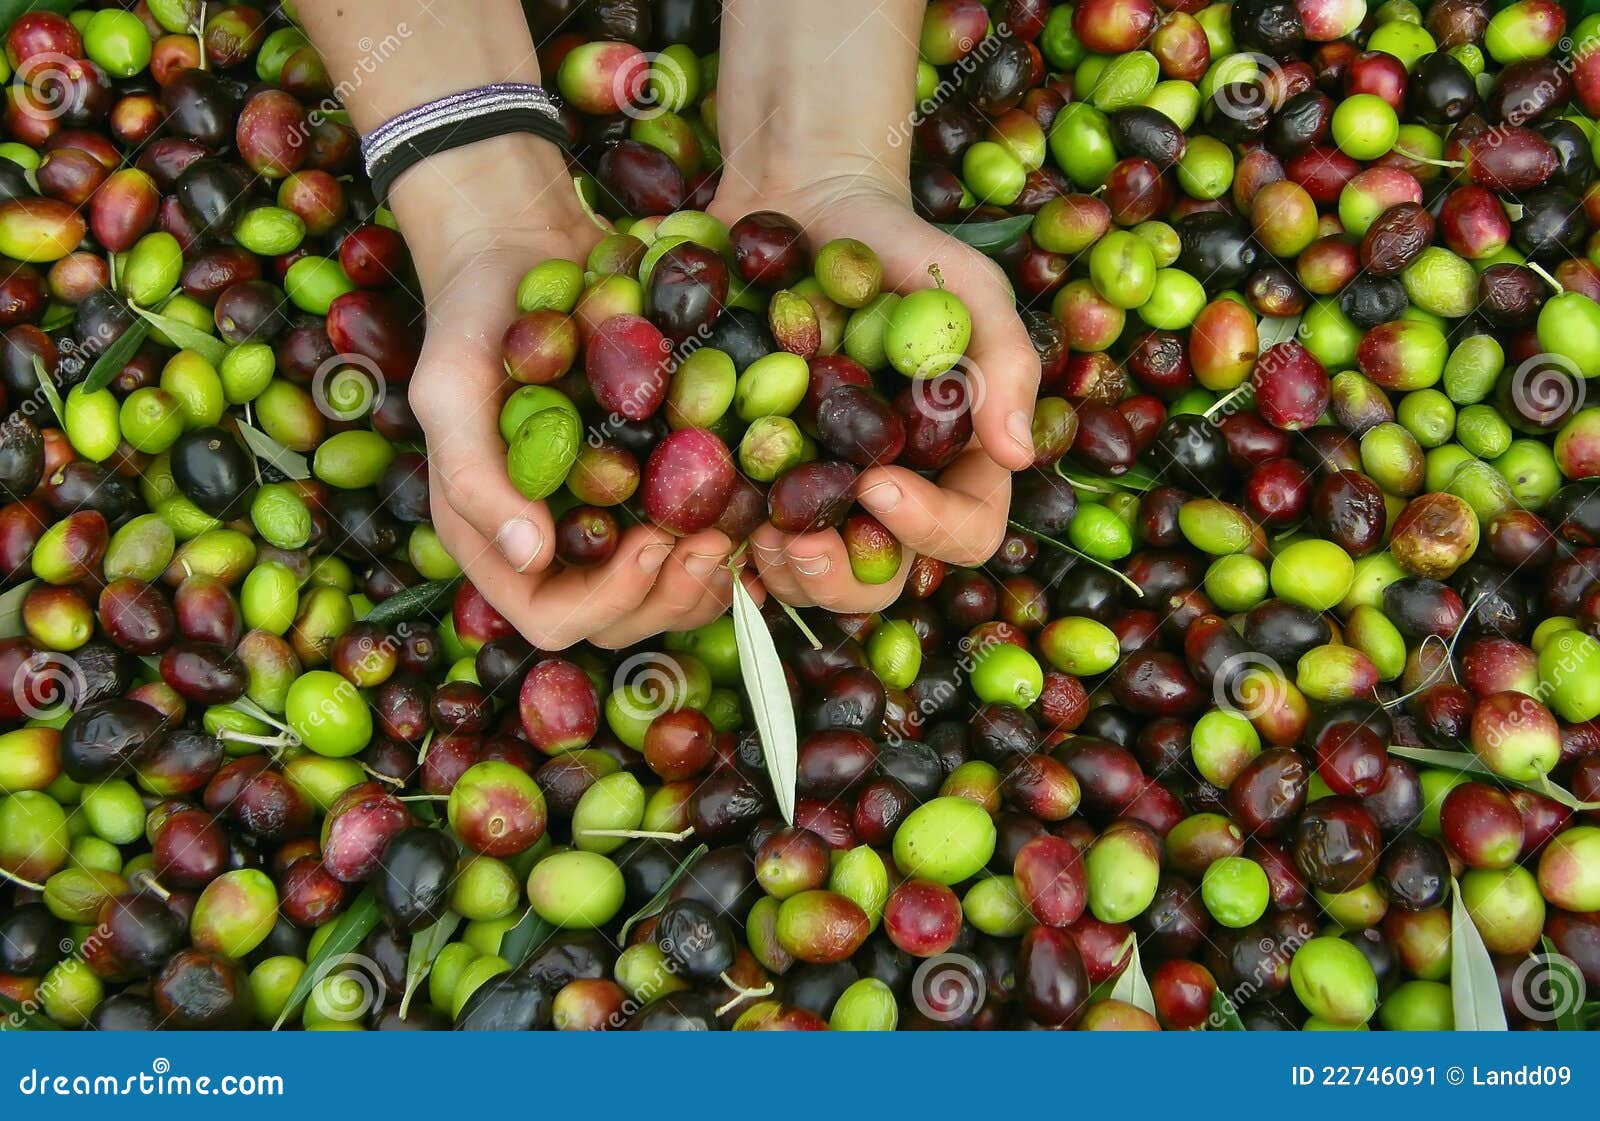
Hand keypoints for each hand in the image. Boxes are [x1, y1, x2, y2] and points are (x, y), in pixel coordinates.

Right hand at [402, 137, 742, 648]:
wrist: (521, 245)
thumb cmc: (472, 317)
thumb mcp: (450, 387)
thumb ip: (473, 474)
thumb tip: (530, 554)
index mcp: (497, 538)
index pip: (549, 618)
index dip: (604, 601)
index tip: (647, 545)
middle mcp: (556, 544)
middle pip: (619, 622)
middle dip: (669, 595)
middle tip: (713, 542)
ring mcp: (609, 517)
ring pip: (666, 595)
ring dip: (707, 579)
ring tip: (738, 530)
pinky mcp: (655, 484)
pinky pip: (696, 541)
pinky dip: (730, 543)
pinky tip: (762, 522)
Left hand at [710, 171, 1040, 611]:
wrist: (800, 203)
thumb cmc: (895, 245)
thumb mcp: (966, 287)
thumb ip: (1004, 362)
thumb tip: (1017, 453)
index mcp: (949, 463)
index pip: (965, 532)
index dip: (928, 527)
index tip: (878, 482)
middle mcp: (885, 492)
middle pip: (881, 581)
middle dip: (841, 577)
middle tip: (797, 541)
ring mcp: (816, 492)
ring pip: (809, 579)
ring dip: (782, 574)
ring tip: (753, 533)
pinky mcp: (750, 479)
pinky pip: (742, 542)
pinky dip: (725, 552)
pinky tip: (705, 533)